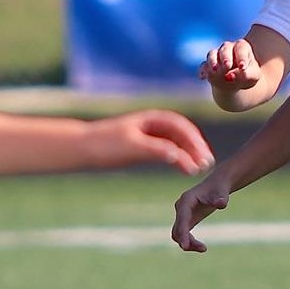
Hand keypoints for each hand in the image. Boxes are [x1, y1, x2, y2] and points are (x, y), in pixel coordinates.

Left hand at [86, 110, 213, 174]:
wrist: (82, 148)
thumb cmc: (106, 145)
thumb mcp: (134, 148)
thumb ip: (159, 151)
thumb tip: (182, 157)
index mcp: (153, 119)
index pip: (182, 127)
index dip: (195, 142)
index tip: (203, 157)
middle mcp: (154, 124)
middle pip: (183, 134)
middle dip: (196, 148)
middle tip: (207, 164)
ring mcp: (150, 135)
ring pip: (177, 143)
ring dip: (189, 154)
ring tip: (199, 168)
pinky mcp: (145, 146)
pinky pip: (168, 150)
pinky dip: (179, 158)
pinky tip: (184, 169)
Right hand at [172, 174, 231, 252]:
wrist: (217, 186)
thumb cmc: (219, 189)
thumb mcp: (222, 193)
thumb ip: (222, 199)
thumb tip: (221, 204)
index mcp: (187, 200)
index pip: (182, 218)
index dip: (183, 232)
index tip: (184, 246)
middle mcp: (181, 207)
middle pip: (177, 229)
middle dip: (186, 241)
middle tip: (203, 249)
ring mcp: (182, 214)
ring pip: (178, 233)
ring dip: (188, 243)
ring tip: (203, 248)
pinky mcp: (186, 220)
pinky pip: (183, 234)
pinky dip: (190, 242)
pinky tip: (201, 246)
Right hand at [200, 39, 263, 91]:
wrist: (237, 82)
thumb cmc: (248, 75)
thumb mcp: (253, 77)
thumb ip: (247, 75)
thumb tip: (230, 76)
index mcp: (242, 47)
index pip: (241, 48)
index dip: (241, 57)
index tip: (242, 67)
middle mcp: (228, 48)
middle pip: (225, 48)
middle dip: (226, 57)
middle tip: (227, 65)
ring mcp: (216, 55)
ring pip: (212, 54)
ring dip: (213, 61)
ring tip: (215, 70)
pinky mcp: (208, 65)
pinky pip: (203, 65)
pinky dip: (203, 70)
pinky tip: (203, 77)